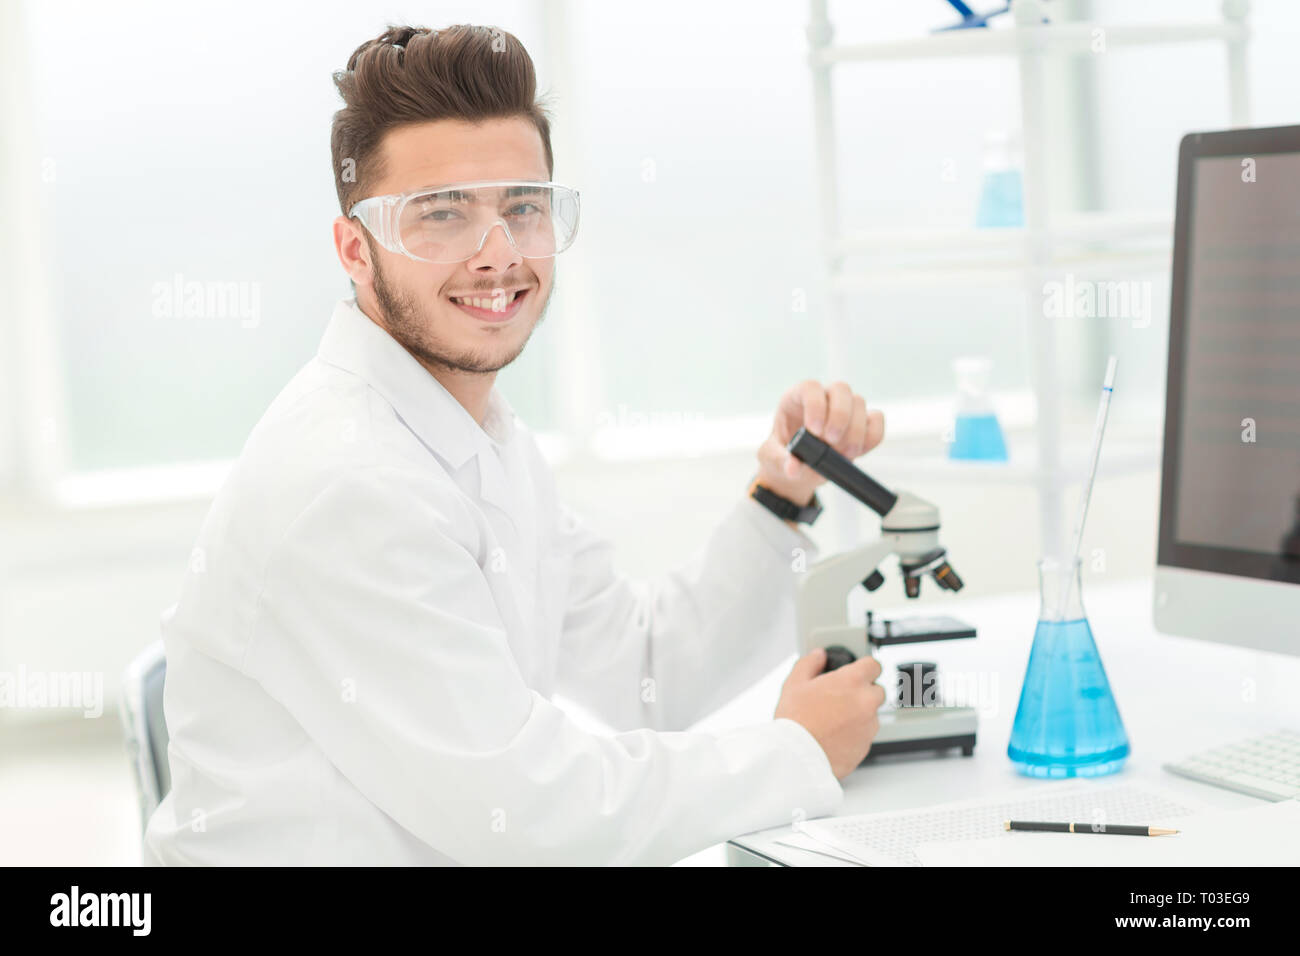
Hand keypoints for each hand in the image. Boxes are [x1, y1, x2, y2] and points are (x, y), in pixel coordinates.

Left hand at [755, 380, 884, 505]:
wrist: (799, 468)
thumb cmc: (782, 457)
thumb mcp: (774, 460)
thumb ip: (781, 462)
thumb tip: (793, 469)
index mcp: (796, 398)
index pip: (810, 387)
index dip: (816, 405)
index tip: (814, 431)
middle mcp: (823, 398)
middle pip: (841, 389)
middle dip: (840, 416)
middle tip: (831, 442)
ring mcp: (844, 408)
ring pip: (860, 403)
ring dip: (855, 431)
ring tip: (842, 454)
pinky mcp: (861, 423)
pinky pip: (876, 420)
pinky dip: (872, 436)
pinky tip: (858, 452)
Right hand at [774, 648, 885, 778]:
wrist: (796, 757)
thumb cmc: (795, 721)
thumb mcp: (794, 683)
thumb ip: (809, 663)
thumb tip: (818, 656)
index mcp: (851, 681)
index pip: (874, 665)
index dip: (864, 667)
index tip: (858, 671)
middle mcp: (866, 702)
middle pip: (877, 690)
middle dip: (863, 692)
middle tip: (842, 698)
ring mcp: (869, 726)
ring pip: (872, 715)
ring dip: (860, 715)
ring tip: (833, 720)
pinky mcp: (865, 747)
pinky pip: (865, 736)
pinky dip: (855, 735)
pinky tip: (834, 736)